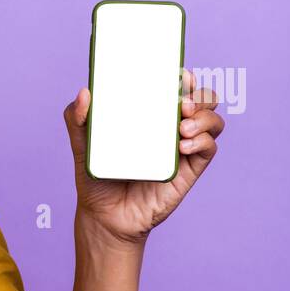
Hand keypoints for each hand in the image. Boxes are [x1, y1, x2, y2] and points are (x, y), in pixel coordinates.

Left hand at [63, 68, 222, 245]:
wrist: (105, 216)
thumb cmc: (96, 177)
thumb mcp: (83, 145)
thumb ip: (77, 118)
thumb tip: (84, 93)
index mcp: (151, 115)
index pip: (175, 88)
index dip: (185, 77)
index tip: (181, 74)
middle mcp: (171, 127)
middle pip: (202, 100)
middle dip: (199, 96)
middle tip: (181, 103)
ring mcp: (183, 148)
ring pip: (213, 121)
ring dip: (205, 117)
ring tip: (183, 126)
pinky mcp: (189, 170)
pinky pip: (209, 149)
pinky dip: (203, 141)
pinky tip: (183, 146)